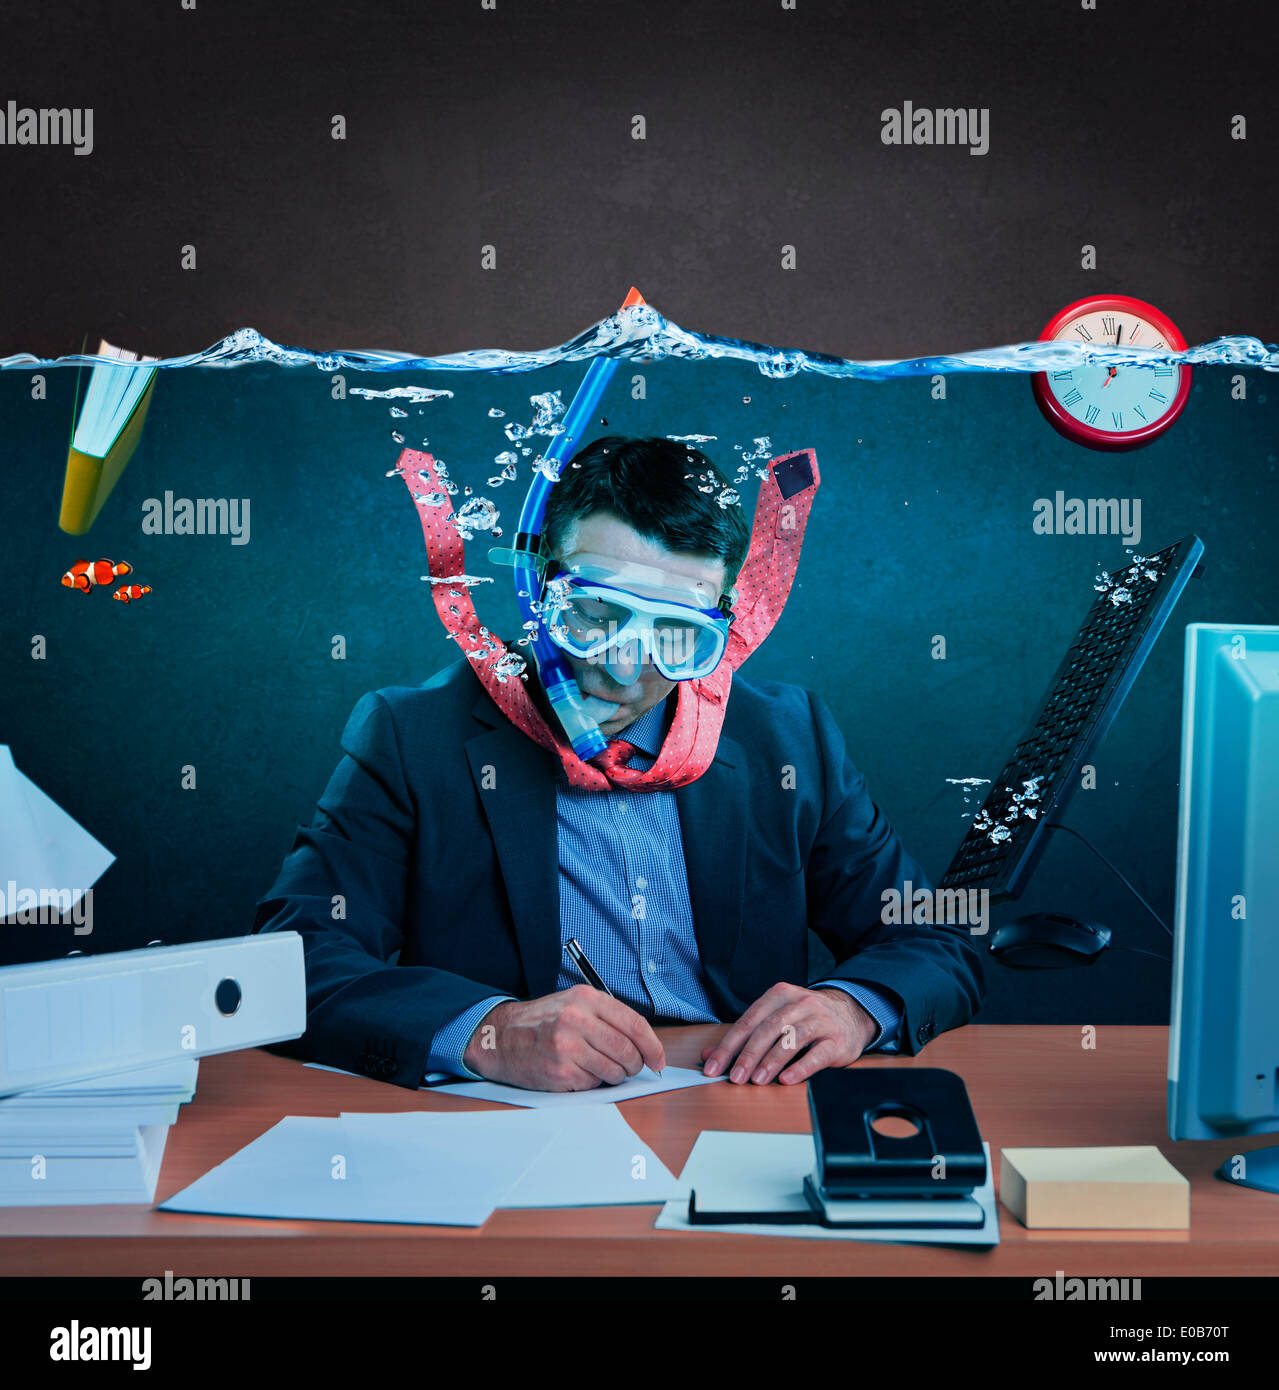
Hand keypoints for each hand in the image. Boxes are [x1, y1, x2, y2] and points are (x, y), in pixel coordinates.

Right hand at [462, 985, 666, 1090]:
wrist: (500, 1037)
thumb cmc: (541, 1021)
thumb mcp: (573, 1003)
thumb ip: (606, 1017)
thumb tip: (643, 1043)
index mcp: (586, 998)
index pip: (634, 1023)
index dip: (653, 1045)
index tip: (658, 1059)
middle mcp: (577, 1020)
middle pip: (627, 1050)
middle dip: (636, 1064)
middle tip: (632, 1068)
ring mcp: (567, 1047)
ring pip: (613, 1070)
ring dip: (615, 1075)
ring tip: (601, 1068)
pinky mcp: (559, 1072)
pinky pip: (593, 1083)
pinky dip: (592, 1082)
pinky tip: (578, 1072)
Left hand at [700, 983, 877, 1085]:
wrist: (850, 1014)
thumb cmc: (805, 1019)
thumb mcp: (775, 1018)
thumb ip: (744, 1036)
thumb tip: (709, 1056)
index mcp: (780, 995)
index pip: (748, 1020)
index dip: (729, 1044)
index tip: (713, 1066)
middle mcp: (800, 1004)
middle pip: (768, 1029)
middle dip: (748, 1055)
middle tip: (734, 1077)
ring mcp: (820, 1021)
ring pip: (791, 1040)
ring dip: (771, 1061)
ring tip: (756, 1080)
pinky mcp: (836, 1040)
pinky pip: (817, 1054)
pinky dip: (800, 1067)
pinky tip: (786, 1080)